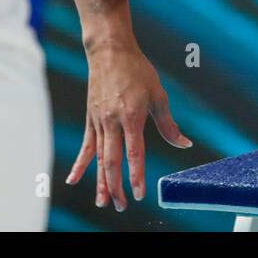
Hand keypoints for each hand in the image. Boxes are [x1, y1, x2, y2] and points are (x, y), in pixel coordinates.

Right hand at [66, 38, 190, 209]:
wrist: (109, 50)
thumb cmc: (137, 70)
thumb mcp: (157, 95)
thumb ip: (168, 124)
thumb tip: (184, 144)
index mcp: (131, 115)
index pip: (134, 153)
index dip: (136, 175)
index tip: (139, 193)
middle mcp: (112, 121)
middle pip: (112, 161)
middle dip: (116, 186)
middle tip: (120, 206)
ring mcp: (98, 121)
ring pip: (97, 158)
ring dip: (100, 182)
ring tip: (102, 202)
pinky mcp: (91, 119)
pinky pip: (86, 146)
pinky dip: (80, 164)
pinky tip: (73, 180)